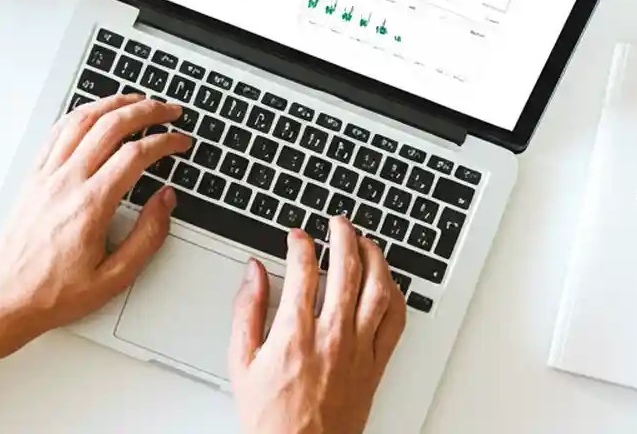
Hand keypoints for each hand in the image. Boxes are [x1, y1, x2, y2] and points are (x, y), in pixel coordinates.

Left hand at [0, 93, 191, 355]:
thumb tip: (166, 201)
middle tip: (169, 110)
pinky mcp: (33, 177)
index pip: (135, 155)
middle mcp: (66, 182)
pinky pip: (57, 131)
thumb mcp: (114, 277)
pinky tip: (94, 112)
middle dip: (147, 110)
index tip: (180, 142)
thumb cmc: (53, 292)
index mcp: (90, 205)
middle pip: (110, 125)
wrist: (4, 299)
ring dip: (113, 102)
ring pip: (82, 120)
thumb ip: (148, 236)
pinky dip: (81, 114)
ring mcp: (46, 176)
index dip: (165, 141)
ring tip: (137, 99)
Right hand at [229, 218, 406, 433]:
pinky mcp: (376, 366)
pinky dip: (396, 296)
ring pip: (377, 289)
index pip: (303, 270)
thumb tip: (252, 273)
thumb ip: (246, 311)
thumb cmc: (271, 418)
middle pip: (346, 269)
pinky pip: (395, 322)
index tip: (298, 236)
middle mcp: (331, 336)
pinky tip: (388, 283)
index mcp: (295, 333)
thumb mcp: (241, 362)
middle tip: (339, 222)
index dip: (301, 244)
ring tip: (366, 241)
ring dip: (375, 257)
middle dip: (344, 236)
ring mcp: (358, 350)